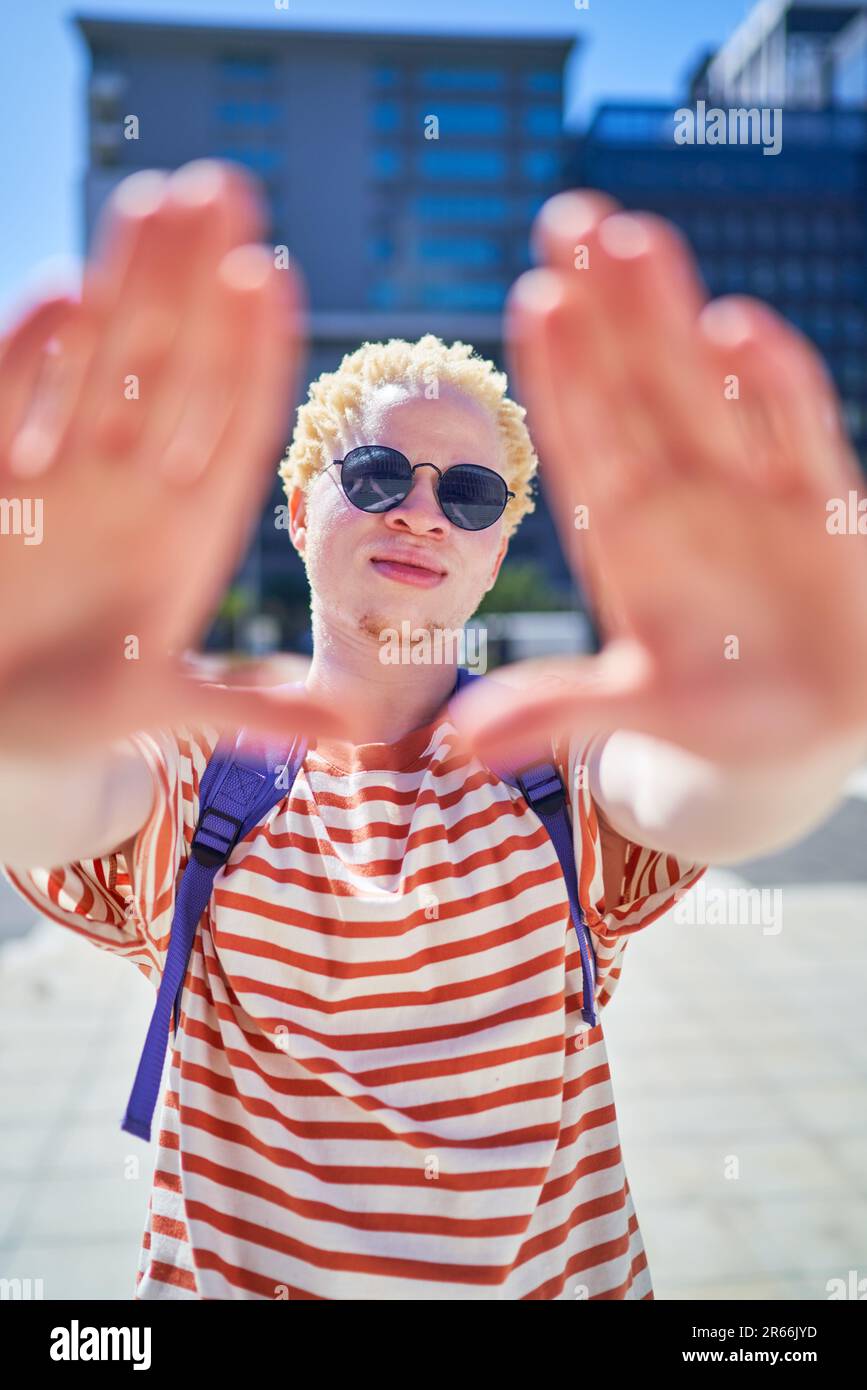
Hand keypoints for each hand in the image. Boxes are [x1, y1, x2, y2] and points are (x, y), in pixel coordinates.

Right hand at [0, 160, 352, 754]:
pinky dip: (30, 359)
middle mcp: (130, 486)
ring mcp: (61, 474)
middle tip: (224, 190)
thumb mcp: (160, 705)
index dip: (250, 356)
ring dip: (125, 287)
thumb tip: (355, 730)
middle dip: (195, 285)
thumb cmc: (73, 714)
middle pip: (172, 370)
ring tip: (154, 200)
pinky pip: (10, 405)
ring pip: (98, 365)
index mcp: (187, 528)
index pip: (230, 426)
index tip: (269, 279)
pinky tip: (64, 294)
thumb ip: (248, 707)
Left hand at [451, 190, 866, 769]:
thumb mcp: (638, 709)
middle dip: (603, 311)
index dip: (560, 375)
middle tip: (567, 220)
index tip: (534, 301)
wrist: (807, 727)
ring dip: (669, 318)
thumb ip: (560, 708)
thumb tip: (460, 745)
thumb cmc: (714, 715)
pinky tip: (733, 328)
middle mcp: (677, 499)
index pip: (583, 441)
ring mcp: (746, 492)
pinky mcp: (816, 504)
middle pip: (633, 389)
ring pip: (702, 390)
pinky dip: (769, 386)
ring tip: (633, 237)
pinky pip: (792, 431)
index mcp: (622, 538)